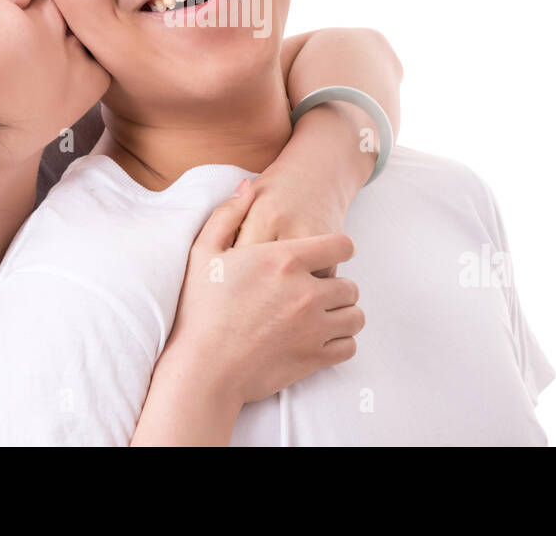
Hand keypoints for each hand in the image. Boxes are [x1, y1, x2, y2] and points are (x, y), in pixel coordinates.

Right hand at [162, 179, 363, 407]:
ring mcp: (313, 327)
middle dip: (337, 286)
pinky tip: (321, 338)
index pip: (341, 246)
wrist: (203, 369)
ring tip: (322, 316)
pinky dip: (340, 342)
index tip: (326, 256)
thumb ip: (228, 215)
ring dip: (343, 314)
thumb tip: (248, 186)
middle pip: (351, 284)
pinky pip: (349, 346)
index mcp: (283, 260)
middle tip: (316, 292)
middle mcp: (306, 291)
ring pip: (355, 316)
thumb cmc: (199, 310)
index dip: (337, 249)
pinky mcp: (314, 358)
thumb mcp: (204, 253)